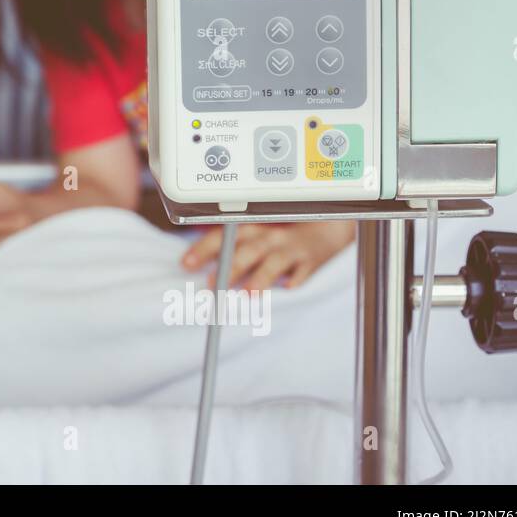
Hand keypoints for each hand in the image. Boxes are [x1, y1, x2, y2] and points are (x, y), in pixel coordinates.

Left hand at [179, 220, 355, 290]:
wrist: (330, 222)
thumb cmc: (289, 226)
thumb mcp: (260, 226)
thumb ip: (234, 240)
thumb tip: (200, 257)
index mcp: (253, 225)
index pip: (224, 234)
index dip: (204, 248)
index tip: (186, 263)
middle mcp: (271, 235)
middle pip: (247, 248)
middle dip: (228, 265)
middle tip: (210, 283)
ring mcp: (292, 248)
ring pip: (274, 260)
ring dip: (260, 276)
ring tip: (248, 293)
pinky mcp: (312, 260)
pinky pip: (304, 271)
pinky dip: (296, 279)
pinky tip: (288, 288)